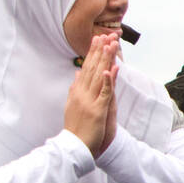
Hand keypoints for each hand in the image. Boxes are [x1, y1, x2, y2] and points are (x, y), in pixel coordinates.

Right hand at [63, 35, 116, 156]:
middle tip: (106, 35)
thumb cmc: (76, 127)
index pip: (86, 67)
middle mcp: (82, 93)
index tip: (97, 39)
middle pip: (92, 68)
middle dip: (100, 51)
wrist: (74, 147)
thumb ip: (76, 88)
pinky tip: (111, 69)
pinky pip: (104, 93)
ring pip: (99, 76)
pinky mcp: (98, 110)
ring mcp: (89, 101)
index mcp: (77, 91)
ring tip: (110, 45)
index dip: (92, 53)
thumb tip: (77, 74)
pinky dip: (108, 81)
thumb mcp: (72, 104)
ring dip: (105, 60)